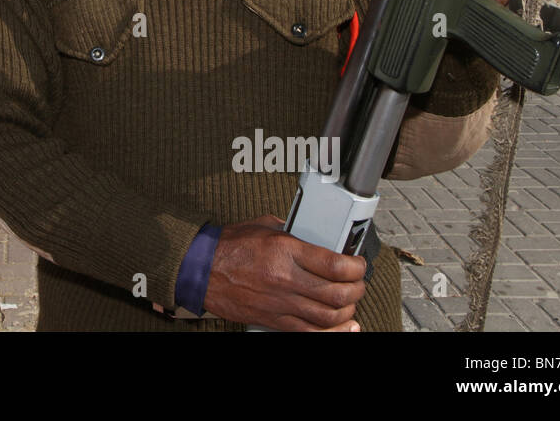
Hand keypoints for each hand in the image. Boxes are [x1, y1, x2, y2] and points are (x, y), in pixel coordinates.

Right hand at [202, 215, 365, 330]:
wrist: (200, 268)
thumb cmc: (229, 246)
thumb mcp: (265, 226)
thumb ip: (294, 232)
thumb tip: (317, 237)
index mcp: (284, 250)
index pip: (335, 265)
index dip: (356, 267)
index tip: (359, 264)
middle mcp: (285, 279)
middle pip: (337, 294)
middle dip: (357, 289)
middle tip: (358, 282)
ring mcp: (280, 303)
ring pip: (328, 317)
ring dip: (347, 311)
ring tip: (349, 302)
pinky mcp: (273, 320)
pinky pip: (310, 332)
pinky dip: (332, 332)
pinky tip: (344, 326)